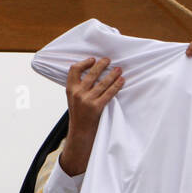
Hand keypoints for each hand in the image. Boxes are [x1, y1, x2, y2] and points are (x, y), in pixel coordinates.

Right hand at [60, 56, 123, 175]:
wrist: (80, 132)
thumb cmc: (79, 114)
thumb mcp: (73, 98)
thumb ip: (78, 86)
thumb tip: (91, 71)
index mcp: (70, 89)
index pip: (74, 70)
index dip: (84, 63)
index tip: (92, 60)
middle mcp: (77, 93)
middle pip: (91, 74)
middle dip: (101, 65)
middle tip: (108, 60)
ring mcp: (87, 100)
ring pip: (102, 83)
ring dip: (112, 74)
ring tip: (119, 69)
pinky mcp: (96, 107)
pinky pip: (109, 93)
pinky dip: (116, 86)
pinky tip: (122, 81)